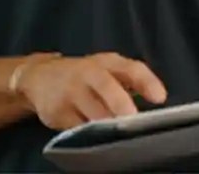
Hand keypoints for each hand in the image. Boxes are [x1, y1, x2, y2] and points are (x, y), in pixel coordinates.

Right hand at [16, 52, 166, 130]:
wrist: (38, 77)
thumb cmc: (83, 75)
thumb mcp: (105, 70)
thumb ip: (130, 82)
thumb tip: (157, 101)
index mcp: (105, 63)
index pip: (130, 67)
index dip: (147, 81)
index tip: (160, 98)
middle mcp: (87, 73)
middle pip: (106, 86)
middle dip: (121, 104)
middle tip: (133, 120)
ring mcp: (70, 92)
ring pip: (93, 113)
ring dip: (108, 125)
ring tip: (119, 133)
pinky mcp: (57, 112)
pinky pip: (79, 128)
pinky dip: (90, 134)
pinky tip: (96, 136)